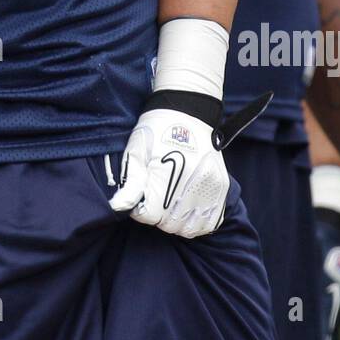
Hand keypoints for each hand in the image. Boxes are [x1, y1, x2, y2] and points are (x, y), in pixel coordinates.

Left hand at [109, 91, 271, 237]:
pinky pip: (210, 222)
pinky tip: (185, 209)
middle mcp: (192, 183)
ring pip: (189, 228)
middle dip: (157, 216)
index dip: (139, 209)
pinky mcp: (222, 188)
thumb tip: (117, 208)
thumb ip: (129, 183)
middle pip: (168, 224)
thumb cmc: (156, 131)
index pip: (149, 215)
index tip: (140, 195)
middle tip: (154, 196)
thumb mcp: (136, 151)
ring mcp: (210, 187)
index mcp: (168, 174)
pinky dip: (196, 223)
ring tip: (168, 203)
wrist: (188, 110)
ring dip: (175, 222)